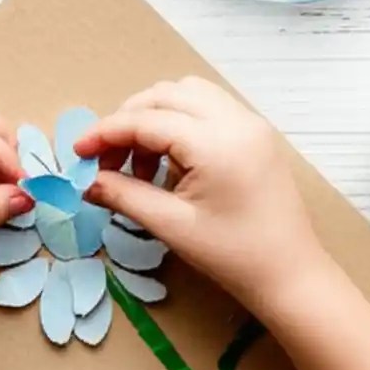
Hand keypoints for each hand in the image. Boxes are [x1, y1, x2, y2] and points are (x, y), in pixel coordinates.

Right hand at [74, 77, 329, 311]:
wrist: (291, 275)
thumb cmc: (233, 255)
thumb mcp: (171, 226)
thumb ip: (124, 195)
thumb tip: (86, 182)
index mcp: (216, 143)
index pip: (146, 120)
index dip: (105, 132)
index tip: (78, 153)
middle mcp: (236, 120)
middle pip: (164, 95)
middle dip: (128, 121)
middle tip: (106, 161)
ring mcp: (250, 123)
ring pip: (187, 94)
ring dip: (154, 118)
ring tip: (140, 165)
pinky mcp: (256, 134)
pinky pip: (208, 108)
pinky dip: (179, 122)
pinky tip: (169, 162)